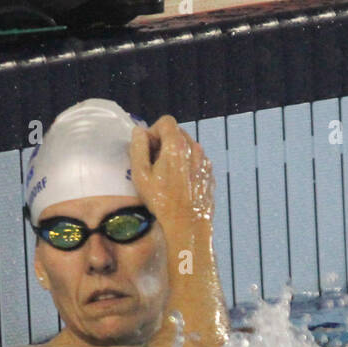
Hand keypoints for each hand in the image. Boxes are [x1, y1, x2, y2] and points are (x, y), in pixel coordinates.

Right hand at [129, 115, 213, 229]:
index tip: (148, 147)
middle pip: (177, 133)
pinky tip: (180, 183)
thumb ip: (138, 148)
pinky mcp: (209, 173)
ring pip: (188, 147)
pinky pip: (196, 160)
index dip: (154, 130)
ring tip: (167, 175)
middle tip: (155, 162)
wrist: (188, 224)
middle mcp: (195, 149)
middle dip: (164, 141)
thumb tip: (139, 131)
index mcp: (177, 146)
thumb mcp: (141, 175)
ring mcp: (205, 161)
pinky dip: (187, 165)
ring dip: (176, 153)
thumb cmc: (162, 201)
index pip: (166, 121)